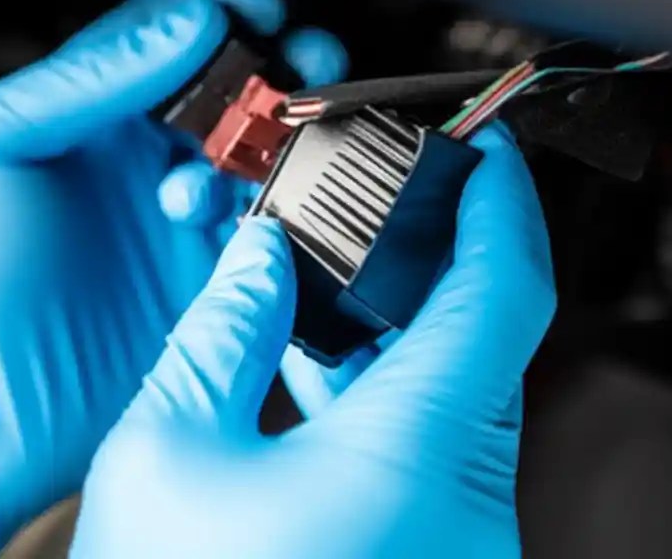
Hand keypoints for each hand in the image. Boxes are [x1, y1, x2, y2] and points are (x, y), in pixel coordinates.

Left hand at [0, 0, 346, 556]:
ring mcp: (169, 238)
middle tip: (307, 66)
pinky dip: (282, 223)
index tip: (268, 8)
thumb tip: (186, 24)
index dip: (221, 16)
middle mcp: (130, 173)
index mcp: (77, 121)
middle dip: (276, 73)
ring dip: (279, 150)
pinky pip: (265, 245)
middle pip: (226, 99)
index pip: (162, 40)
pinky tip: (271, 217)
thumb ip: (84, 78)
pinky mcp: (200, 300)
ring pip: (254, 168)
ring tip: (271, 155)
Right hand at [71, 125, 556, 558]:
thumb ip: (225, 326)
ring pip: (456, 397)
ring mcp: (456, 542)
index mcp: (414, 456)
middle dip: (426, 259)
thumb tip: (260, 250)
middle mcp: (463, 505)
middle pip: (482, 339)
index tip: (482, 152)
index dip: (500, 205)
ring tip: (319, 276)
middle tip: (368, 200)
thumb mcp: (168, 443)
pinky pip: (433, 452)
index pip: (503, 290)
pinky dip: (384, 396)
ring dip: (394, 330)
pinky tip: (311, 368)